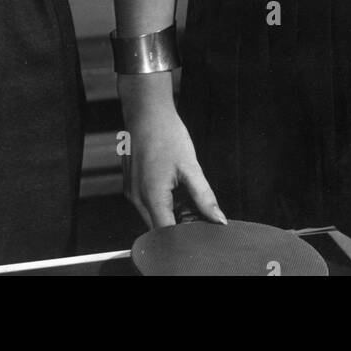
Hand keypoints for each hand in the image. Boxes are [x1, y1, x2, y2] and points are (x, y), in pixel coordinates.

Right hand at [118, 73, 225, 228]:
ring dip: (171, 215)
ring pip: (153, 217)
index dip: (185, 240)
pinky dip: (162, 204)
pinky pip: (147, 205)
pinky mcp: (131, 185)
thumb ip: (205, 197)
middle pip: (159, 229)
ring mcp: (132, 192)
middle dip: (180, 228)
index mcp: (152, 197)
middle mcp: (137, 199)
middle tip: (200, 217)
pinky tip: (175, 189)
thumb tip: (219, 220)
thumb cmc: (166, 133)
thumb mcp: (191, 166)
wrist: (145, 110)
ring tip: (187, 197)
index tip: (201, 236)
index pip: (167, 236)